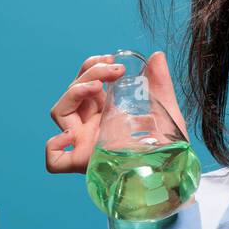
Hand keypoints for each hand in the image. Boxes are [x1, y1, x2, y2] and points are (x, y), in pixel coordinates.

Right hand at [45, 51, 186, 174]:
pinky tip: (72, 135)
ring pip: (60, 112)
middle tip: (115, 70)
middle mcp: (92, 125)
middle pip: (72, 92)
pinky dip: (53, 146)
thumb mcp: (166, 110)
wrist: (174, 173)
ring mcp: (85, 143)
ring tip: (97, 88)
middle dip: (90, 72)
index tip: (114, 61)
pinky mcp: (85, 164)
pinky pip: (54, 160)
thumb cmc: (168, 146)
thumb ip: (160, 83)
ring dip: (74, 91)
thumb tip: (157, 56)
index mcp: (105, 112)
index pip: (86, 82)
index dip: (92, 66)